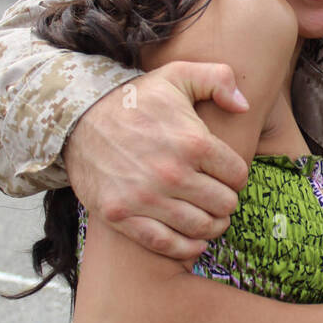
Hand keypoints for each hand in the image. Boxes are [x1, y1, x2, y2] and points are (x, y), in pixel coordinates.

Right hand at [64, 61, 250, 260]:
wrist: (77, 119)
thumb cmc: (134, 100)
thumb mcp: (177, 75)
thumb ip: (218, 79)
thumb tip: (244, 106)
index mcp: (193, 142)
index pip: (238, 176)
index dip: (236, 177)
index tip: (226, 176)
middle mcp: (172, 173)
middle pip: (224, 205)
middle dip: (225, 202)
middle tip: (217, 198)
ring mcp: (146, 197)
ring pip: (201, 227)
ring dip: (211, 226)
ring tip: (208, 217)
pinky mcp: (122, 216)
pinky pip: (166, 244)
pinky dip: (186, 248)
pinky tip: (194, 241)